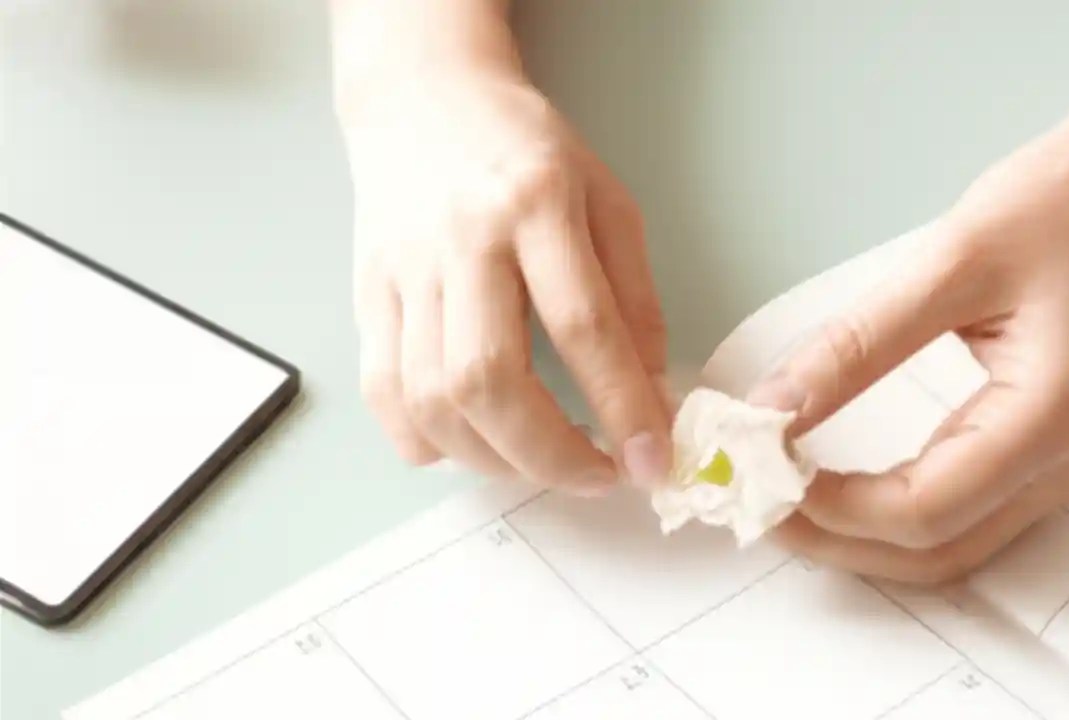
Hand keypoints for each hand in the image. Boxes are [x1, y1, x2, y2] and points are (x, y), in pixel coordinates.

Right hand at [340, 74, 671, 494]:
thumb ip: (633, 298)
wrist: (423, 99)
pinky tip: (470, 445)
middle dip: (549, 454)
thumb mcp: (607, 202)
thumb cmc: (526, 151)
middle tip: (596, 477)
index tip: (653, 461)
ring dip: (492, 458)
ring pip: (430, 397)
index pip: (583, 327)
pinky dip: (426, 441)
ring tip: (540, 462)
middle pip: (489, 377)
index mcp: (536, 204)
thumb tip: (651, 396)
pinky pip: (383, 392)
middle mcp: (461, 240)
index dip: (622, 406)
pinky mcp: (367, 294)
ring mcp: (404, 271)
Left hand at [749, 119, 1068, 582]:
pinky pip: (960, 514)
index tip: (763, 471)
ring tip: (783, 497)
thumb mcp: (947, 263)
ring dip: (860, 537)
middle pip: (934, 550)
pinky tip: (837, 487)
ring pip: (947, 547)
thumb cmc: (1057, 206)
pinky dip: (891, 515)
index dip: (834, 507)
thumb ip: (856, 345)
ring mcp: (1059, 467)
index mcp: (1053, 417)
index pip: (925, 508)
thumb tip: (772, 408)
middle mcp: (1065, 463)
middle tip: (754, 501)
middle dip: (836, 539)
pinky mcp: (1041, 453)